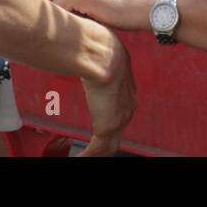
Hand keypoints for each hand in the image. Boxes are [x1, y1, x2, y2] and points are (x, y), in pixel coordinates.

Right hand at [77, 27, 136, 155]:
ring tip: (83, 156)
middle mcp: (128, 106)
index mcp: (127, 89)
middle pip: (117, 133)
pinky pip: (98, 149)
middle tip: (91, 150)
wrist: (101, 53)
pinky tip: (79, 159)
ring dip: (96, 153)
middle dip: (104, 144)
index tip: (99, 128)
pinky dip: (88, 156)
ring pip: (109, 144)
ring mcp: (120, 117)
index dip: (109, 122)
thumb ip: (92, 64)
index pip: (120, 112)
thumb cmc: (95, 48)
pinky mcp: (108, 126)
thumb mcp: (98, 57)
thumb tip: (78, 57)